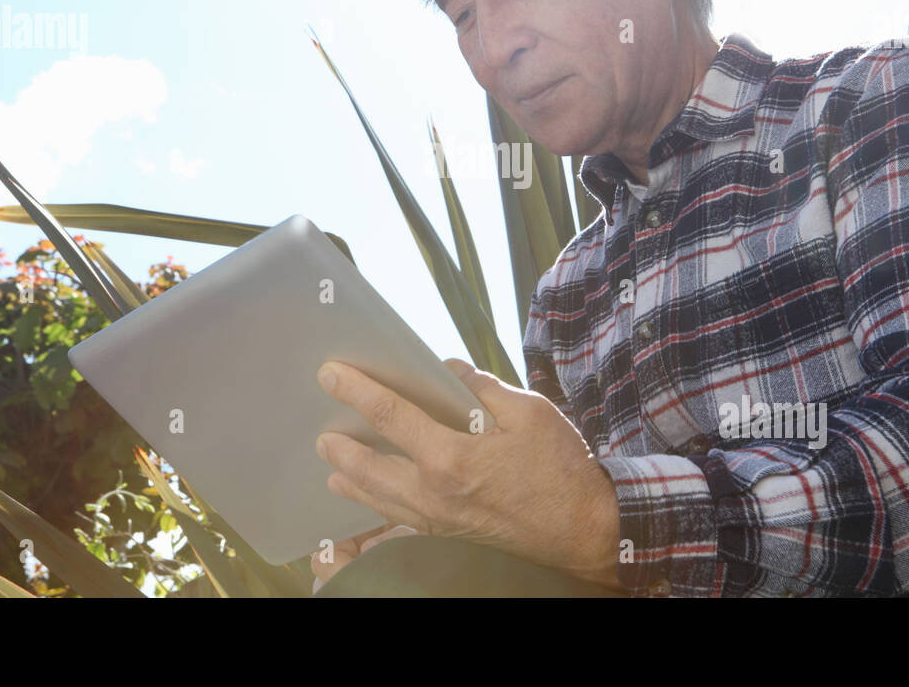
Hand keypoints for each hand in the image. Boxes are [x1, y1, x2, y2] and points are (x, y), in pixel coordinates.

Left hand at [314, 358, 623, 589]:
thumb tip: (449, 371)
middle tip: (321, 434)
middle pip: (370, 469)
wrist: (587, 531)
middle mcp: (435, 494)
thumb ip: (482, 388)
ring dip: (352, 483)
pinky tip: (372, 504)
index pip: (390, 415)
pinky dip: (379, 510)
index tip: (331, 374)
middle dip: (341, 449)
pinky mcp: (451, 537)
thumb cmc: (562, 470)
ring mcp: (439, 522)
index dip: (357, 390)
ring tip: (332, 470)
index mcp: (452, 457)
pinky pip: (401, 524)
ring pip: (381, 501)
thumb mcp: (529, 412)